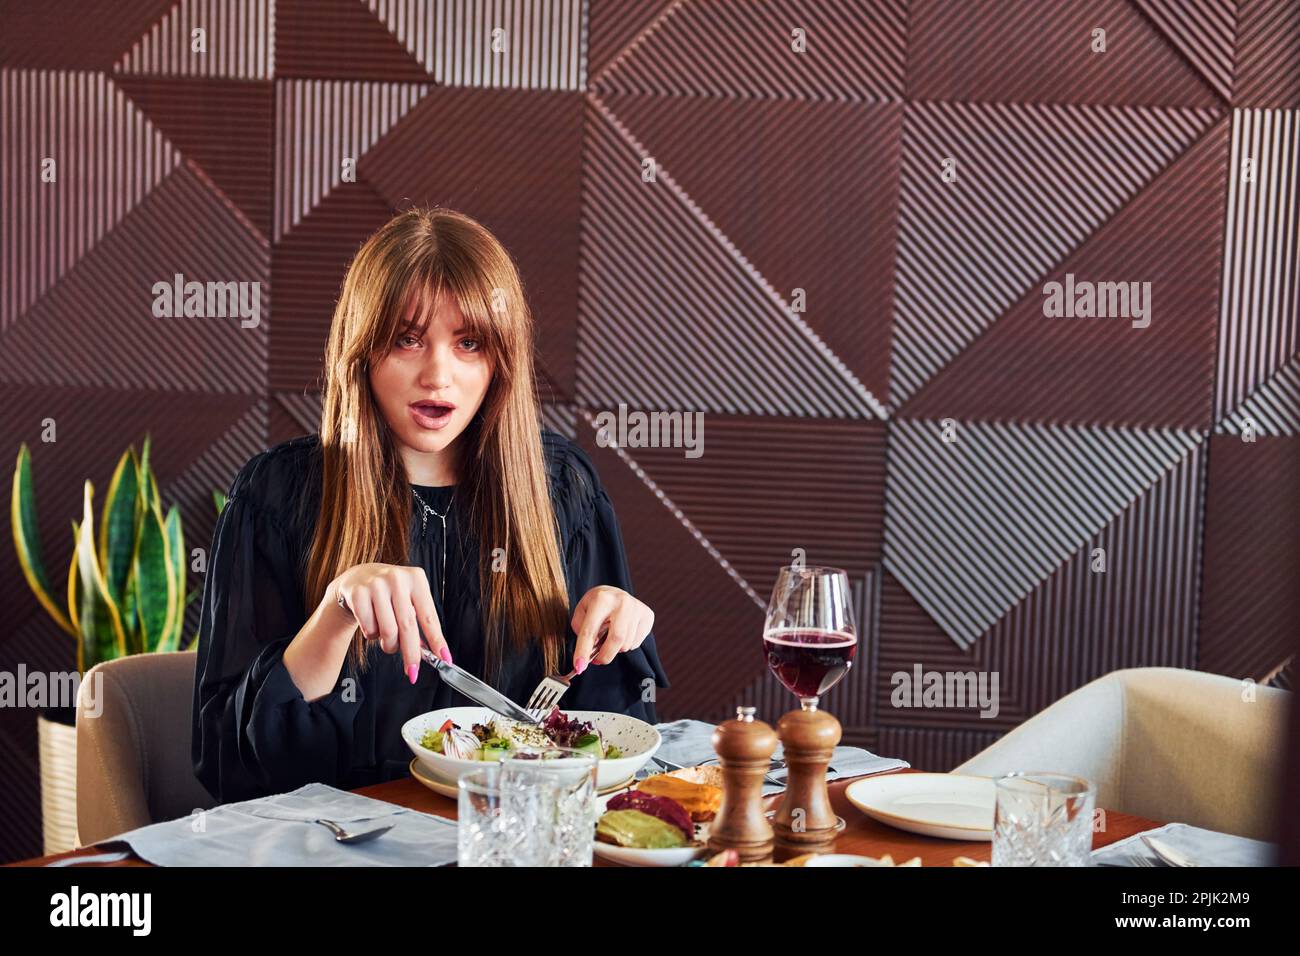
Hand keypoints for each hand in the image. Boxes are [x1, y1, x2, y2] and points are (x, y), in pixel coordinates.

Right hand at [330, 563, 450, 683]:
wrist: (357, 577)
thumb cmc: (389, 592)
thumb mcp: (408, 597)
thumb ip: (419, 619)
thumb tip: (429, 651)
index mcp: (416, 578)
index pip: (429, 616)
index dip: (437, 640)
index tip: (444, 658)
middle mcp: (397, 579)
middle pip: (408, 626)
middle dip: (412, 654)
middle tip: (413, 670)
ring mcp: (376, 585)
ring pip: (387, 631)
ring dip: (389, 645)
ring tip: (388, 639)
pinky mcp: (358, 594)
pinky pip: (368, 629)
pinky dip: (371, 635)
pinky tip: (372, 624)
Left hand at [570, 586, 653, 673]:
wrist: (617, 593)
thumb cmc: (597, 604)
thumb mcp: (582, 610)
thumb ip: (580, 628)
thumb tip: (589, 649)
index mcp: (601, 599)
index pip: (590, 630)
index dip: (583, 651)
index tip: (579, 667)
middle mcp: (622, 602)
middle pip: (616, 640)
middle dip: (604, 656)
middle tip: (597, 661)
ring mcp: (637, 609)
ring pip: (626, 644)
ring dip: (615, 649)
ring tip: (610, 637)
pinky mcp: (647, 616)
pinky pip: (636, 643)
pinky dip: (626, 644)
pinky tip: (623, 632)